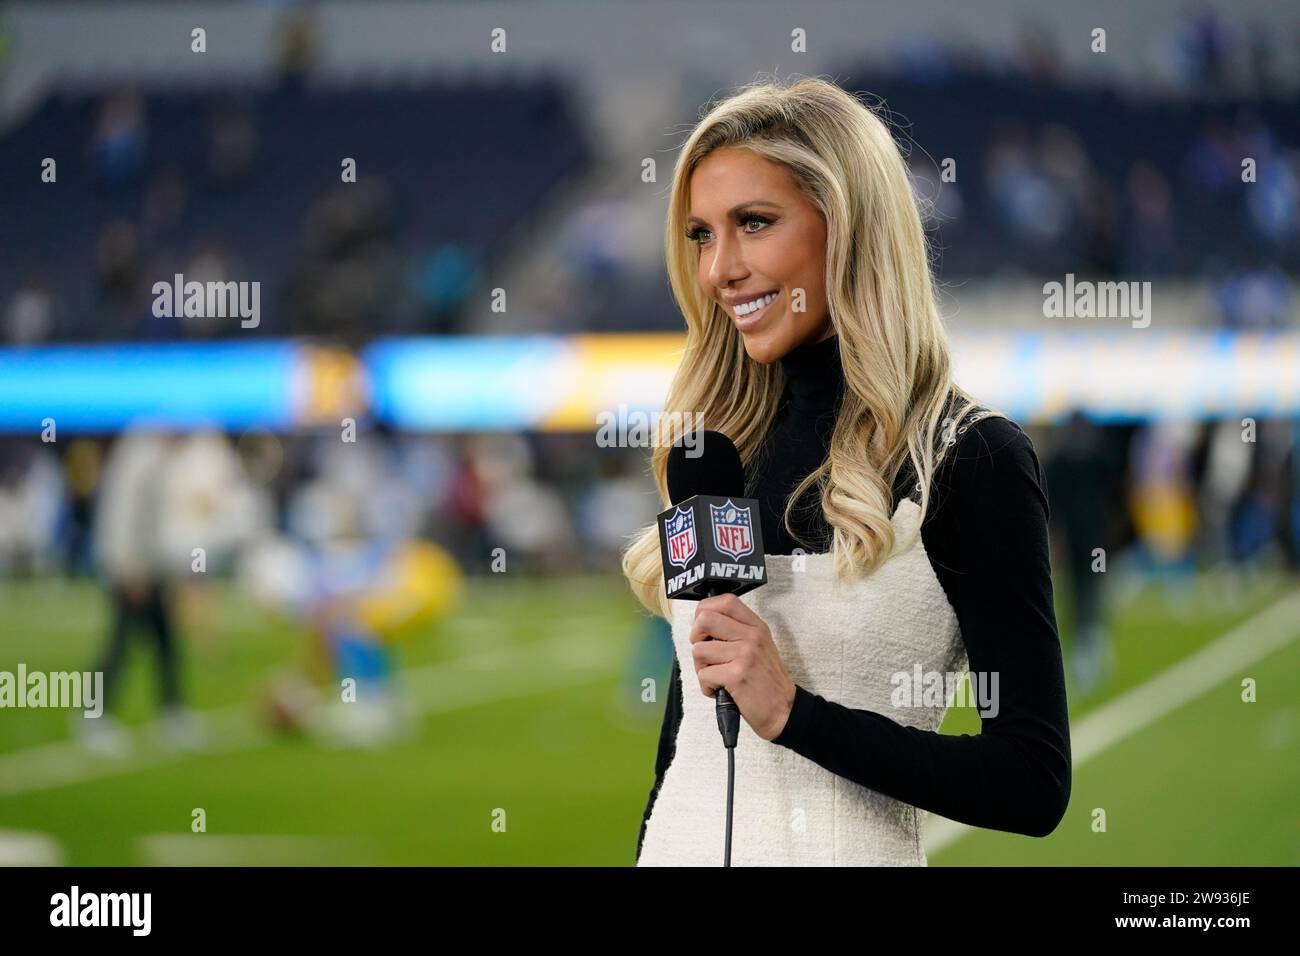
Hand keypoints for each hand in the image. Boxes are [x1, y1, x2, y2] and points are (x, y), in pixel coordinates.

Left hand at [688, 593, 796, 741]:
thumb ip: (737, 632)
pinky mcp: (736, 675)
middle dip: (696, 638)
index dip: (705, 610)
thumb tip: (702, 625)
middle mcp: (751, 636)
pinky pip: (703, 674)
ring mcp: (744, 654)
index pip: (725, 601)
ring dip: (701, 668)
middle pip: (705, 619)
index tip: (703, 628)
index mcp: (756, 627)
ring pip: (699, 650)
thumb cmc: (766, 681)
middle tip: (706, 654)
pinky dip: (707, 687)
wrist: (784, 710)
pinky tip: (720, 690)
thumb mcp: (759, 647)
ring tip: (717, 677)